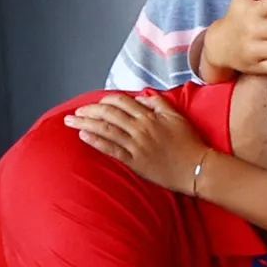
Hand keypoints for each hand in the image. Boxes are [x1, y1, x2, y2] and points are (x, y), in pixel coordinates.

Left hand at [64, 93, 207, 194]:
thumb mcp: (177, 116)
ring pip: (106, 130)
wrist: (197, 168)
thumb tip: (139, 98)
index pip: (121, 101)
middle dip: (88, 110)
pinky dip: (96, 141)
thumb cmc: (189, 143)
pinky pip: (111, 149)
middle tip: (75, 112)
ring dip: (85, 123)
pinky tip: (84, 136)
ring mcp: (136, 145)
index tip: (97, 103)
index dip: (105, 100)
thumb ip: (158, 103)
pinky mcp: (135, 162)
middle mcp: (140, 128)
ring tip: (70, 121)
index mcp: (149, 116)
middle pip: (108, 114)